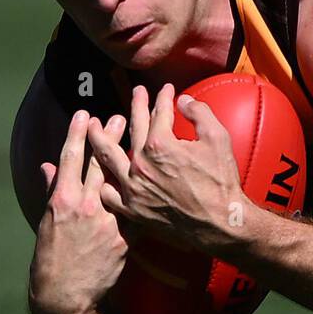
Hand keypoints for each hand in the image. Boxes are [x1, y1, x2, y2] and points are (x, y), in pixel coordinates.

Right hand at [29, 110, 129, 313]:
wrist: (65, 294)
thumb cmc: (50, 258)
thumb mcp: (47, 222)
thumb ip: (53, 191)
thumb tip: (50, 166)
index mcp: (62, 199)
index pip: (71, 158)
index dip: (78, 133)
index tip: (85, 114)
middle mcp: (86, 205)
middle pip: (101, 164)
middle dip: (111, 138)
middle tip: (123, 115)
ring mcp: (106, 220)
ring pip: (123, 183)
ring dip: (132, 161)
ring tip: (143, 140)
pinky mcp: (124, 237)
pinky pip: (135, 212)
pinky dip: (142, 198)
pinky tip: (156, 184)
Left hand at [86, 84, 248, 253]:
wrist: (220, 223)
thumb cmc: (220, 182)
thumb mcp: (218, 138)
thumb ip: (199, 113)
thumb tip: (183, 101)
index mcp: (160, 145)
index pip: (158, 113)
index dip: (162, 98)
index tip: (165, 90)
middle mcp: (141, 164)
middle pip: (132, 128)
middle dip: (135, 107)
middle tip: (136, 94)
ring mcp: (133, 188)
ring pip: (107, 158)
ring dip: (98, 138)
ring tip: (91, 126)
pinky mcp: (132, 209)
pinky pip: (108, 192)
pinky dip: (103, 181)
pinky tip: (101, 173)